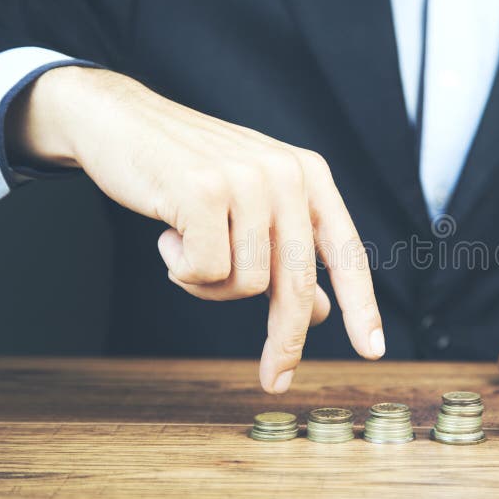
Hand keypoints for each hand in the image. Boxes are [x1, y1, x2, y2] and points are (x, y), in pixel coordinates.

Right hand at [8, 66, 384, 392]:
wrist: (123, 120)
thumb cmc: (190, 172)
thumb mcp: (253, 209)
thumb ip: (287, 255)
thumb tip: (320, 313)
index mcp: (310, 176)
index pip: (346, 252)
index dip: (363, 305)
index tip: (374, 350)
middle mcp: (288, 174)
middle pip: (297, 283)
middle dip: (285, 339)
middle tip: (275, 378)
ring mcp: (248, 179)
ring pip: (246, 284)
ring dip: (209, 285)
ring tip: (187, 247)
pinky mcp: (204, 190)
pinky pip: (205, 271)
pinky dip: (182, 269)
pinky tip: (167, 234)